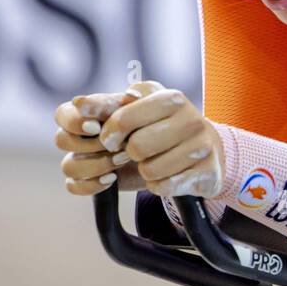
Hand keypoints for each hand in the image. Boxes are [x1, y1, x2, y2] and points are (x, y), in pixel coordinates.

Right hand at [55, 90, 144, 194]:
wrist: (164, 150)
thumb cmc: (149, 121)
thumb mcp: (145, 106)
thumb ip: (129, 101)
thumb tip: (120, 96)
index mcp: (84, 113)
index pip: (62, 114)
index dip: (75, 122)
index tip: (97, 127)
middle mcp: (77, 136)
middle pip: (61, 140)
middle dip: (91, 145)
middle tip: (120, 145)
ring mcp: (79, 158)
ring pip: (68, 166)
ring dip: (97, 164)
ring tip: (123, 160)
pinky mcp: (87, 180)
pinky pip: (73, 186)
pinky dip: (92, 184)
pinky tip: (113, 178)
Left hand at [97, 81, 224, 198]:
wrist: (208, 150)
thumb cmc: (163, 127)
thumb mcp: (139, 109)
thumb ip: (108, 106)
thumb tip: (78, 104)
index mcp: (170, 98)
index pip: (123, 118)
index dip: (109, 134)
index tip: (109, 140)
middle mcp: (190, 119)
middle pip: (136, 147)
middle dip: (130, 154)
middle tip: (137, 152)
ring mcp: (202, 146)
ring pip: (150, 170)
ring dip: (145, 171)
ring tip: (155, 162)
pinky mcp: (207, 173)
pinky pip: (164, 187)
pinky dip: (158, 185)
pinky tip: (167, 176)